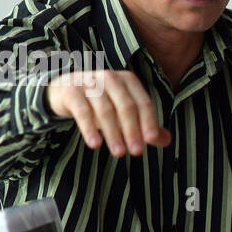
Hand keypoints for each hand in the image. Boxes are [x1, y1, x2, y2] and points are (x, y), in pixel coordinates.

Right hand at [46, 68, 171, 155]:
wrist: (65, 90)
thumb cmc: (101, 102)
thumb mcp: (123, 112)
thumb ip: (144, 125)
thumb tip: (167, 141)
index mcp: (128, 81)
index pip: (143, 103)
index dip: (148, 122)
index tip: (151, 141)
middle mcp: (110, 78)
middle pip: (126, 106)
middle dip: (132, 130)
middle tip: (137, 152)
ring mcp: (89, 82)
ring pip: (105, 110)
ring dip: (113, 133)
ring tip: (119, 153)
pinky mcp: (71, 91)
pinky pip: (82, 111)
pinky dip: (89, 129)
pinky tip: (95, 144)